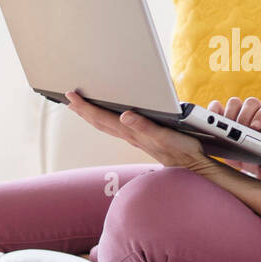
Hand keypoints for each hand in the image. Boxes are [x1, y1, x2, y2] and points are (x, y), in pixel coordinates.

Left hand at [64, 90, 220, 174]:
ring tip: (80, 106)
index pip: (102, 117)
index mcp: (132, 131)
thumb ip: (144, 125)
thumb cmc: (182, 149)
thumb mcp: (165, 135)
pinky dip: (104, 120)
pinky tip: (104, 116)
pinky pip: (114, 128)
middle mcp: (130, 135)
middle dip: (83, 109)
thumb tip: (125, 115)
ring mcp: (134, 138)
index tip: (72, 95)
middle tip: (69, 97)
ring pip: (105, 125)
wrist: (191, 167)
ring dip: (91, 115)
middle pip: (99, 121)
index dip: (85, 106)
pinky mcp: (140, 139)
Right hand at [207, 96, 260, 180]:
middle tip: (239, 131)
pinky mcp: (222, 113)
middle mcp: (255, 111)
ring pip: (234, 102)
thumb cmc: (259, 158)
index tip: (255, 127)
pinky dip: (212, 111)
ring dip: (229, 115)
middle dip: (244, 116)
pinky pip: (216, 105)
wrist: (248, 158)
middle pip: (251, 103)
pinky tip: (209, 124)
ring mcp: (238, 110)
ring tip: (225, 131)